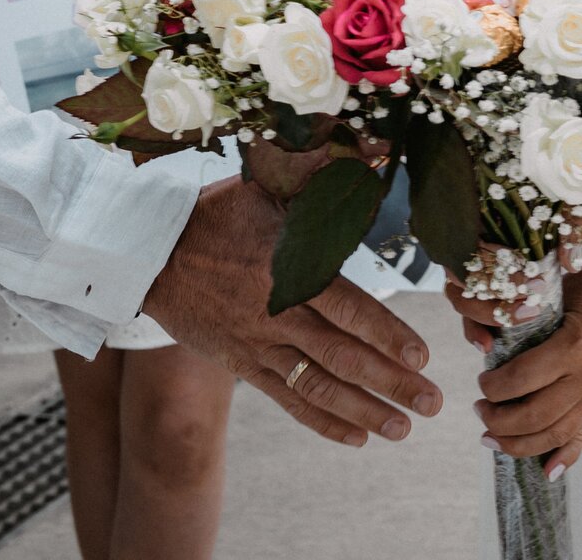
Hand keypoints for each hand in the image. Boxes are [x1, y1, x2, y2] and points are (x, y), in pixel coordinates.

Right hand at [142, 177, 440, 447]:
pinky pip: (287, 399)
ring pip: (318, 387)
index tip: (421, 355)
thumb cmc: (218, 212)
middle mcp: (276, 315)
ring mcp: (258, 345)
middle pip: (342, 357)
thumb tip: (376, 145)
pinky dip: (323, 421)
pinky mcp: (243, 364)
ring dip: (364, 410)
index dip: (385, 334)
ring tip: (403, 429)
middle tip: (431, 403)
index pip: (347, 309)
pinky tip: (357, 436)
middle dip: (391, 383)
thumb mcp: (268, 181)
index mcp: (288, 269)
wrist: (150, 255)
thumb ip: (321, 169)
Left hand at [463, 250, 581, 475]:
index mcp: (576, 345)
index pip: (522, 379)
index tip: (480, 381)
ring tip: (492, 437)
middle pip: (535, 417)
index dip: (494, 385)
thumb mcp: (559, 293)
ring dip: (519, 444)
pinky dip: (563, 457)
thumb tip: (490, 347)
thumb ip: (529, 324)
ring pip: (554, 435)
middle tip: (479, 409)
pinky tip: (545, 471)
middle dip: (500, 421)